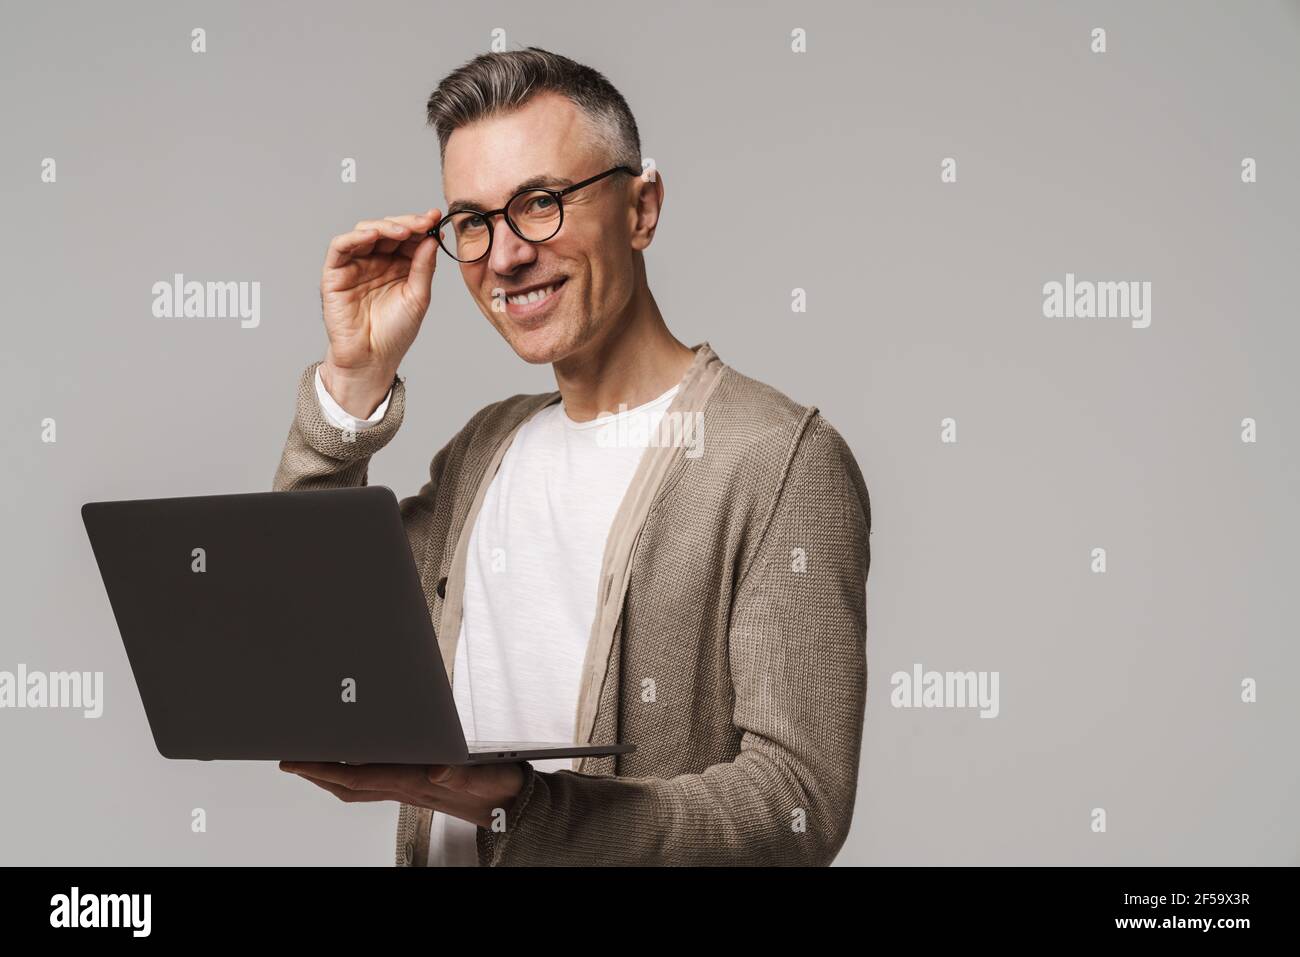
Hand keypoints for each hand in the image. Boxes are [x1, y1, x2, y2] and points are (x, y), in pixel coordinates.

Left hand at [278, 760, 524, 827]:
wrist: (513, 807)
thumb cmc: (500, 788)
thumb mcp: (488, 776)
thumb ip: (464, 772)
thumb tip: (437, 768)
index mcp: (417, 782)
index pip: (360, 776)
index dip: (325, 768)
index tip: (298, 760)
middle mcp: (409, 787)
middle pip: (351, 785)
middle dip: (318, 773)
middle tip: (291, 759)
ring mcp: (411, 789)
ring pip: (361, 785)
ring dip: (331, 775)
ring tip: (311, 760)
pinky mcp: (419, 786)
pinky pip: (377, 782)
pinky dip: (356, 772)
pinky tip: (353, 760)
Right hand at [317, 209, 442, 417]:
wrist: (373, 359)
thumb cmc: (395, 333)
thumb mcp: (418, 297)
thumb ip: (423, 267)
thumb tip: (432, 238)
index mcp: (398, 265)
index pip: (409, 238)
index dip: (422, 226)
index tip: (437, 219)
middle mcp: (376, 261)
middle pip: (388, 230)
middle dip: (407, 223)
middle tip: (424, 222)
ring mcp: (356, 265)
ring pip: (365, 232)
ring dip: (385, 226)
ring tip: (405, 230)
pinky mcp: (335, 273)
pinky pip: (341, 247)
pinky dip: (355, 237)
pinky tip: (373, 235)